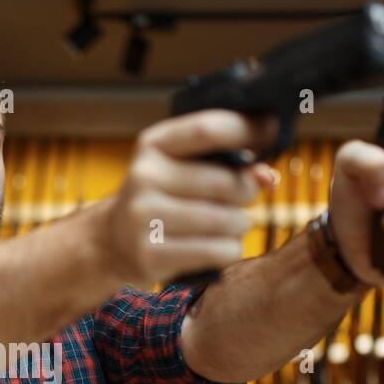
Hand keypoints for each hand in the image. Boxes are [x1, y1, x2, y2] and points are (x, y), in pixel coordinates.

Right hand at [97, 109, 276, 285]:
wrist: (112, 241)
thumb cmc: (163, 197)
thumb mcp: (181, 166)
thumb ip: (226, 161)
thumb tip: (267, 176)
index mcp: (153, 145)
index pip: (208, 129)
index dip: (247, 129)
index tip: (271, 130)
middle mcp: (144, 177)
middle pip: (227, 183)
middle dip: (247, 191)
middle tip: (243, 197)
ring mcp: (145, 218)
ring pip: (228, 221)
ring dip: (240, 224)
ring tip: (226, 225)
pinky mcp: (152, 254)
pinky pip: (219, 251)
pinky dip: (229, 250)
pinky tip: (217, 246)